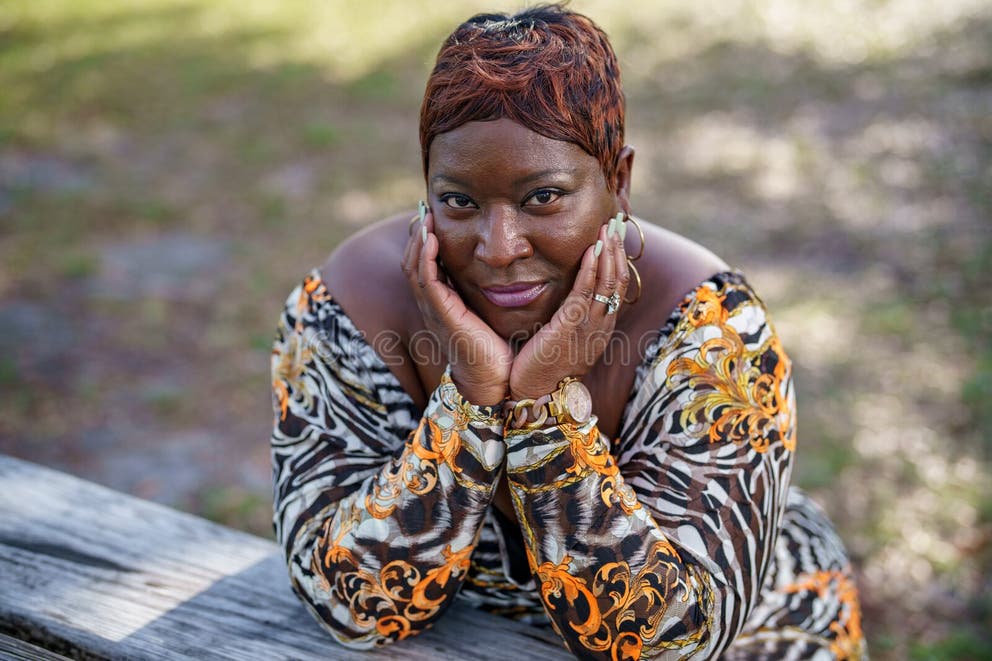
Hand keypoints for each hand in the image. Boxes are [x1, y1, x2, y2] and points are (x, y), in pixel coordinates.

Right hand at [403, 204, 512, 405]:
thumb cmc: (498, 350)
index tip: (435, 217)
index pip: (426, 265)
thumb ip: (490, 292)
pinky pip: (426, 280)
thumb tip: (506, 268)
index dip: (427, 241)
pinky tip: (431, 238)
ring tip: (424, 217)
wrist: (495, 380)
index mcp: (443, 303)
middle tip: (424, 210)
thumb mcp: (490, 313)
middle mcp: (433, 305)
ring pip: (414, 267)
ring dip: (418, 240)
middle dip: (417, 235)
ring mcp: (434, 310)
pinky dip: (425, 257)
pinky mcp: (441, 314)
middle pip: (413, 261)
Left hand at [508, 216, 628, 399]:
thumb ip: (571, 318)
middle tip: (616, 223)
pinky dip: (592, 269)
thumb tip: (569, 298)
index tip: (615, 238)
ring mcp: (589, 327)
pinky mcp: (571, 326)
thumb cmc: (545, 369)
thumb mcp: (565, 339)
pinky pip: (586, 292)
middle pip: (618, 281)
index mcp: (601, 329)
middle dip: (618, 250)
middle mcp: (601, 326)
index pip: (616, 289)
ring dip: (608, 253)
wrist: (537, 394)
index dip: (618, 262)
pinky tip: (592, 250)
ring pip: (608, 283)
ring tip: (607, 228)